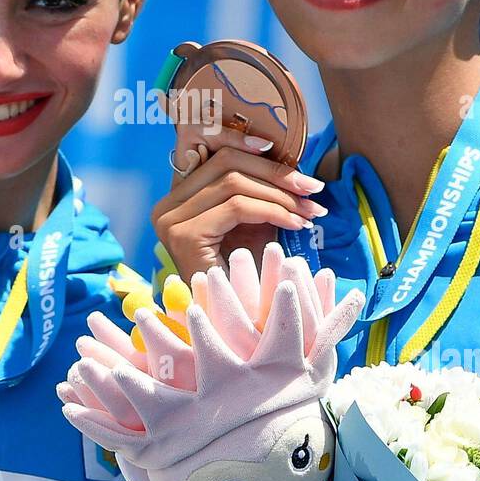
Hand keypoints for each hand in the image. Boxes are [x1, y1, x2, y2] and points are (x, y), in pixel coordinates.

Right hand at [152, 119, 327, 281]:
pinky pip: (236, 206)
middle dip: (276, 174)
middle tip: (313, 189)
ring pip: (233, 182)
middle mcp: (165, 206)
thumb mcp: (251, 222)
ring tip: (310, 210)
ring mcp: (170, 220)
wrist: (231, 324)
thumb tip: (290, 163)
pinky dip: (273, 210)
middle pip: (226, 163)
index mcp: (177, 199)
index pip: (220, 156)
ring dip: (280, 194)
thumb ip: (259, 190)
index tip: (300, 171)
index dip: (262, 158)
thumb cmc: (245, 275)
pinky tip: (296, 223)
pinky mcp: (184, 235)